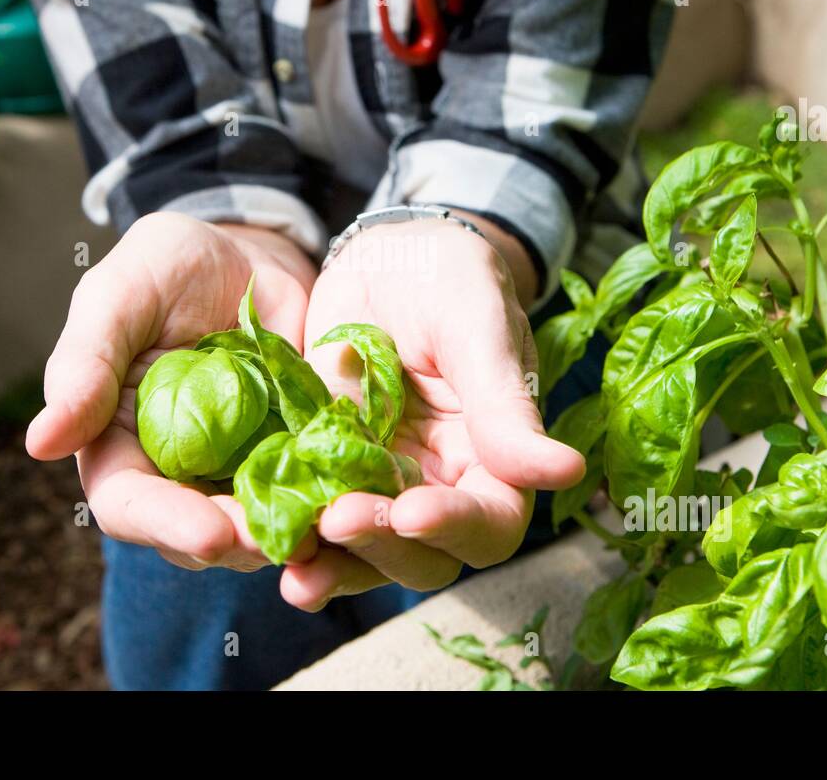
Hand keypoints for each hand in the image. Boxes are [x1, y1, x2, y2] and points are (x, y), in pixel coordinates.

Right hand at [28, 213, 317, 570]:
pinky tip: (365, 498)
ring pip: (263, 527)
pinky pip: (316, 492)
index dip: (166, 525)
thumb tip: (40, 443)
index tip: (210, 535)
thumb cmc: (168, 267)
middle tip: (283, 539)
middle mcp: (179, 473)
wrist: (249, 255)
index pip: (129, 505)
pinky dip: (336, 500)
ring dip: (293, 533)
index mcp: (121, 443)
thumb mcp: (120, 294)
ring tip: (328, 525)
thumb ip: (84, 363)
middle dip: (241, 542)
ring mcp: (242, 471)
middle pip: (200, 535)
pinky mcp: (298, 457)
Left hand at [281, 215, 584, 609]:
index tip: (413, 511)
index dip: (457, 526)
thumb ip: (506, 404)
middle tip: (336, 520)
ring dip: (333, 568)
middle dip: (382, 545)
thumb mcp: (476, 324)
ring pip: (366, 552)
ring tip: (296, 573)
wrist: (382, 253)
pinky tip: (262, 540)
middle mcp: (438, 483)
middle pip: (425, 553)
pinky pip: (312, 518)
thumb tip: (564, 472)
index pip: (491, 519)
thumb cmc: (446, 276)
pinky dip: (291, 537)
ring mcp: (378, 481)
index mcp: (491, 455)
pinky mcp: (326, 470)